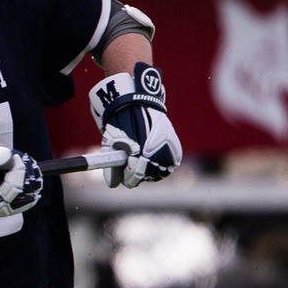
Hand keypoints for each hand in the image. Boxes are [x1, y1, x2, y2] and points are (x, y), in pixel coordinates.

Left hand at [88, 63, 181, 187]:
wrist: (139, 102)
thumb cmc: (121, 122)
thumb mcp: (111, 143)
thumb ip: (112, 166)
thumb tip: (113, 184)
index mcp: (139, 153)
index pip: (134, 175)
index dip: (127, 177)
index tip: (124, 176)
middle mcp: (156, 152)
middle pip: (148, 175)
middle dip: (139, 174)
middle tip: (132, 168)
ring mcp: (168, 149)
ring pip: (161, 171)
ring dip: (152, 170)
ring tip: (143, 163)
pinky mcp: (176, 146)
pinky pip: (171, 164)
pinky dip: (163, 165)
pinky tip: (154, 160)